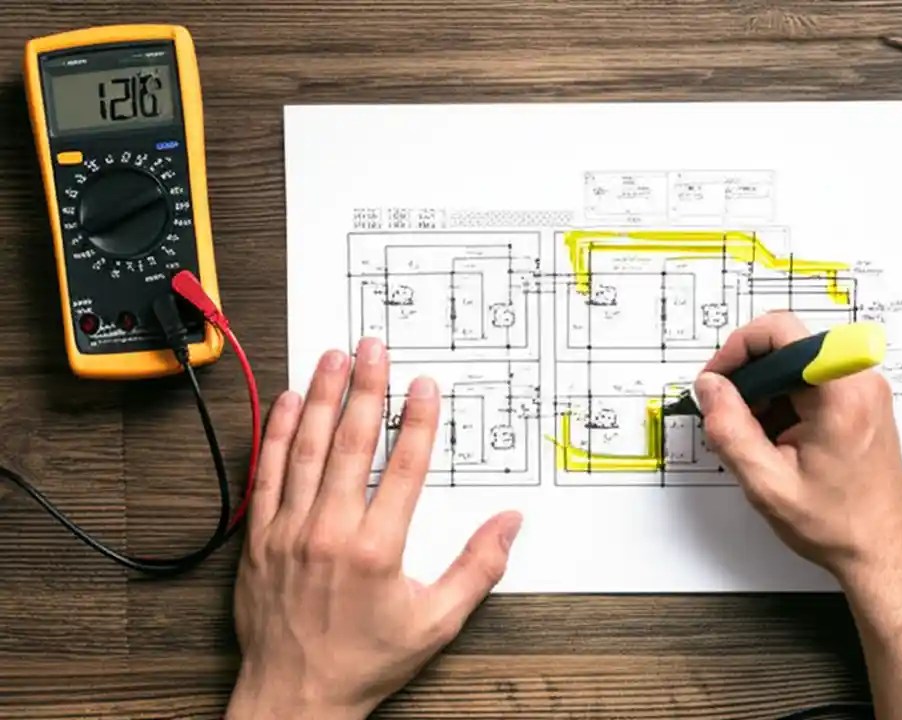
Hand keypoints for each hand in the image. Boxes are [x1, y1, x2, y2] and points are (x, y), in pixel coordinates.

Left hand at [227, 338, 522, 719]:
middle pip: (352, 444)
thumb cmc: (363, 662)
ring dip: (322, 398)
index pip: (403, 468)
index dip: (417, 421)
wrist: (294, 698)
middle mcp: (330, 533)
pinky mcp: (260, 539)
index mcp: (376, 550)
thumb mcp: (436, 624)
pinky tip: (288, 403)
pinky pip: (267, 474)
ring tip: (334, 358)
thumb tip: (509, 525)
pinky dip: (277, 434)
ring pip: (306, 449)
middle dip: (367, 389)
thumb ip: (477, 569)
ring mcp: (289, 532)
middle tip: (374, 348)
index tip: (424, 387)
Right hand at [694, 312, 901, 580]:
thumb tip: (710, 388)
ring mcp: (865, 390)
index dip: (738, 349)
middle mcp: (860, 381)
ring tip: (760, 442)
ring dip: (767, 395)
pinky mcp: (863, 401)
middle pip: (787, 346)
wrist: (882, 551)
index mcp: (840, 394)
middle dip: (750, 379)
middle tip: (731, 420)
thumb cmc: (838, 525)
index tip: (718, 381)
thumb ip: (730, 430)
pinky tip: (781, 443)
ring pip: (797, 365)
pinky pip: (813, 382)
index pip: (781, 331)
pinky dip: (787, 404)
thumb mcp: (768, 484)